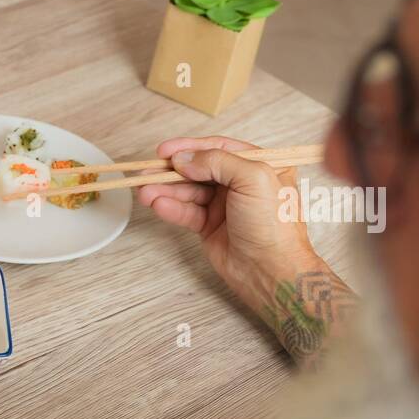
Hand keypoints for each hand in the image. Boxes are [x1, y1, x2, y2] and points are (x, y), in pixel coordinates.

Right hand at [137, 136, 354, 368]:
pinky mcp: (210, 226)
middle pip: (199, 170)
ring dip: (165, 190)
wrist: (270, 270)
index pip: (219, 148)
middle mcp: (241, 183)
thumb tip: (185, 158)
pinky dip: (171, 208)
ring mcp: (224, 205)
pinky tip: (158, 205)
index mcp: (259, 165)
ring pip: (189, 191)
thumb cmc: (273, 225)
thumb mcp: (253, 179)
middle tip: (146, 172)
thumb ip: (218, 161)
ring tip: (144, 192)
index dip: (190, 148)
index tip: (165, 151)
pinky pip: (187, 212)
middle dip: (172, 171)